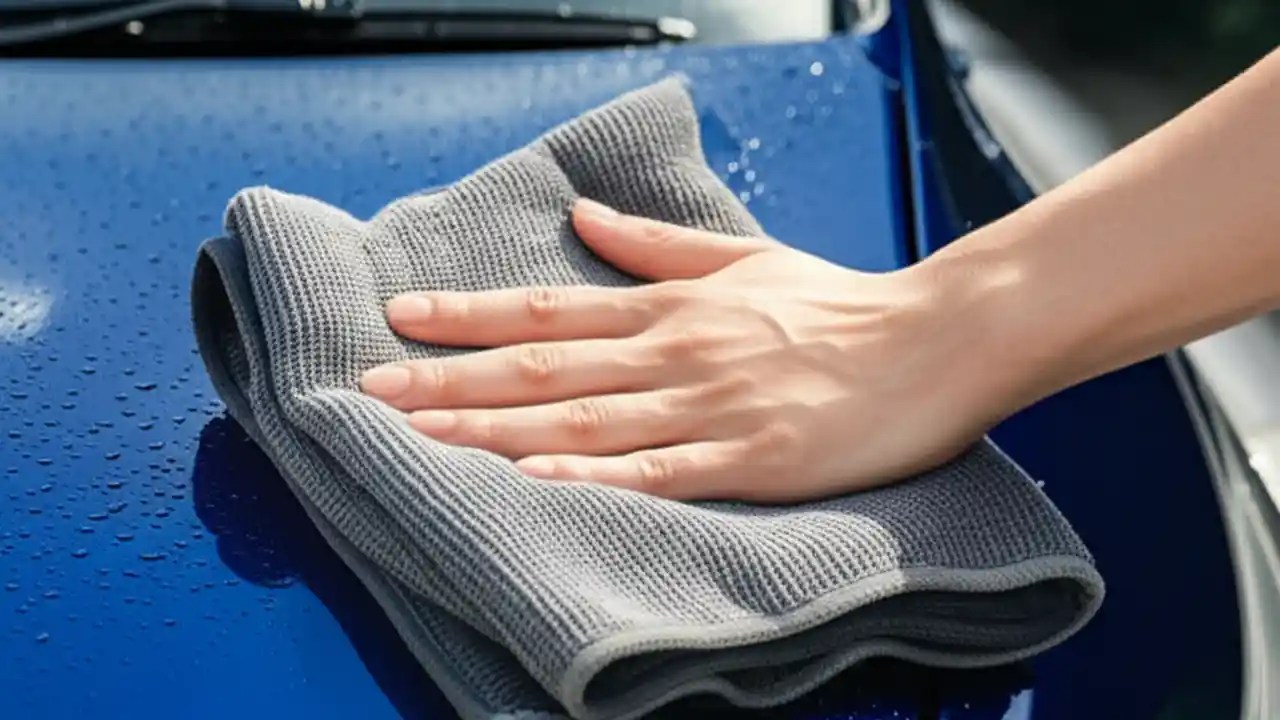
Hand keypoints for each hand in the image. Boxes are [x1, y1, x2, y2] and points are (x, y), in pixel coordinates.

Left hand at [360, 199, 1004, 501]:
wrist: (934, 340)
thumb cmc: (840, 304)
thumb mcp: (744, 258)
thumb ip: (656, 246)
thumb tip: (581, 221)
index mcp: (672, 307)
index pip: (548, 311)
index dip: (469, 316)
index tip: (400, 317)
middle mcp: (676, 351)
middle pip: (543, 369)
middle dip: (451, 378)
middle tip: (372, 385)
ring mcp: (710, 405)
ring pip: (583, 420)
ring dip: (495, 429)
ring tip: (420, 435)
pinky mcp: (751, 457)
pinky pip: (659, 470)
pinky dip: (595, 476)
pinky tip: (536, 480)